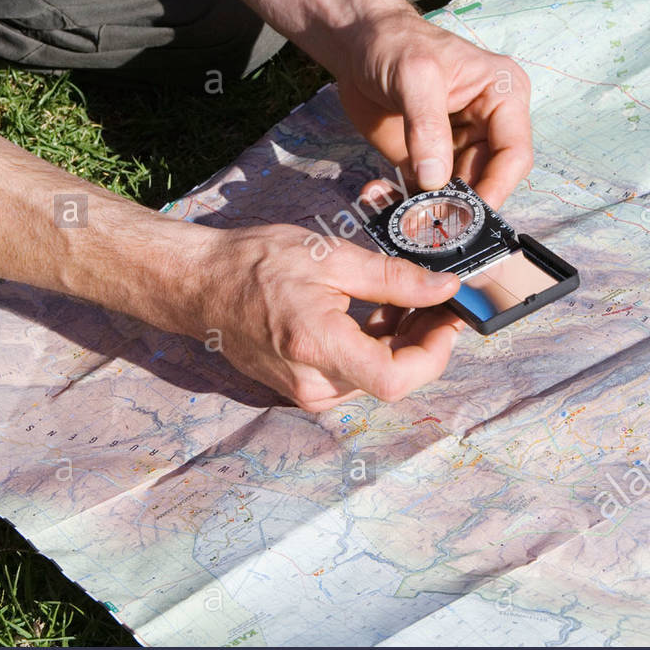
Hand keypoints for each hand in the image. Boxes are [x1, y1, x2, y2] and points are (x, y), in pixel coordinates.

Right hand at [192, 223, 464, 410]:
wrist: (200, 284)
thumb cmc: (254, 265)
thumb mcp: (332, 258)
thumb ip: (394, 278)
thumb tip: (444, 289)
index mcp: (317, 349)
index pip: (395, 379)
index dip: (433, 354)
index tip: (449, 319)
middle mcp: (313, 383)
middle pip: (392, 377)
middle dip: (424, 338)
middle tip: (440, 297)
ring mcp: (307, 391)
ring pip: (376, 375)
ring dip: (402, 339)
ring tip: (410, 296)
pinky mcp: (304, 387)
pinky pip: (355, 372)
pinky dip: (376, 344)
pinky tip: (381, 309)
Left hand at [336, 10, 532, 208]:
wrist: (356, 42)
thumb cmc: (395, 43)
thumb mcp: (415, 77)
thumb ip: (427, 127)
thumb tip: (435, 180)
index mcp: (502, 97)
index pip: (514, 153)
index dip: (496, 187)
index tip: (470, 214)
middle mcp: (488, 125)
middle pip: (487, 180)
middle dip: (460, 205)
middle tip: (429, 221)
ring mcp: (458, 146)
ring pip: (455, 193)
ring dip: (428, 207)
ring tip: (399, 211)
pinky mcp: (428, 159)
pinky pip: (424, 191)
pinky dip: (403, 200)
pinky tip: (377, 194)